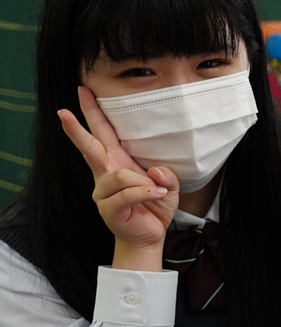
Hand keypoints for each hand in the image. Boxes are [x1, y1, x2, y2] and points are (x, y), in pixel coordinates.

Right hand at [58, 87, 178, 270]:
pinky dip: (146, 193)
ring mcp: (104, 191)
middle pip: (90, 147)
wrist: (150, 235)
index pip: (102, 133)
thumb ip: (167, 175)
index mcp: (118, 162)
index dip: (92, 112)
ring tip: (157, 190)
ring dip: (142, 182)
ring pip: (118, 175)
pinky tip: (158, 195)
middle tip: (63, 111)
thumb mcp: (170, 187)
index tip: (83, 91)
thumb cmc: (155, 207)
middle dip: (77, 129)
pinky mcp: (109, 208)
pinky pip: (128, 194)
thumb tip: (155, 170)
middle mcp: (106, 174)